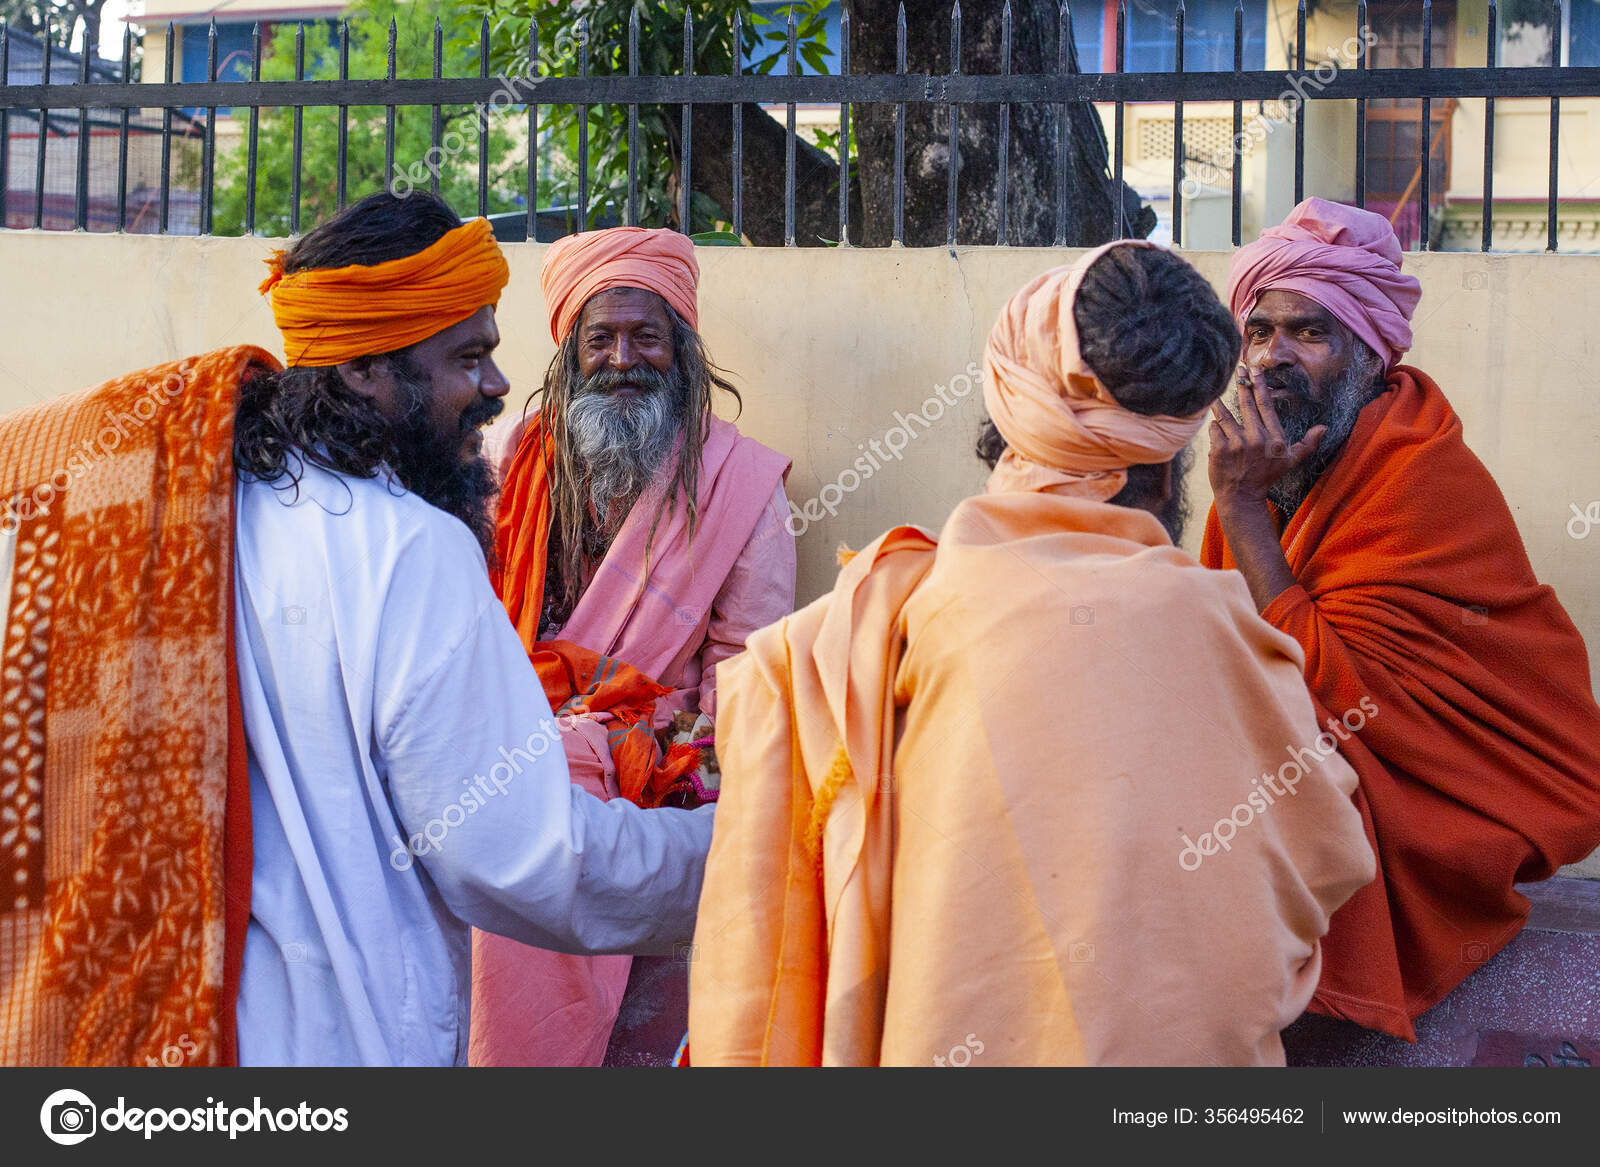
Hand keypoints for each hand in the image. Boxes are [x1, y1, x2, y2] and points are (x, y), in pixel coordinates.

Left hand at [1207, 365, 1325, 505]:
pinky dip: (1214, 427)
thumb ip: (1307, 444)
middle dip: (1242, 385)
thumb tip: (1324, 428)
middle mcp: (1257, 438)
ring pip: (1226, 416)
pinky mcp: (1220, 449)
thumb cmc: (1266, 477)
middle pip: (1247, 405)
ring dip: (1220, 405)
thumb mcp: (1290, 462)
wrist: (1241, 497)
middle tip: (1238, 370)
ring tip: (1216, 397)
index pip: (1266, 406)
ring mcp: (1237, 444)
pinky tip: (1215, 428)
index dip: (1260, 386)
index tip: (1255, 371)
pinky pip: (1215, 430)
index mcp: (1274, 438)